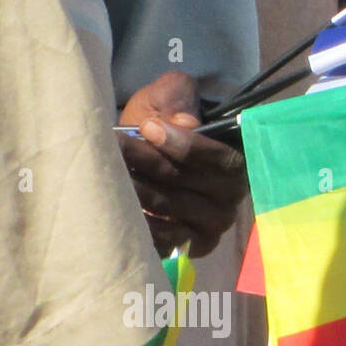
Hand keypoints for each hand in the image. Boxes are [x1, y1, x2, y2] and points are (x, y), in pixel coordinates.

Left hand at [118, 71, 247, 257]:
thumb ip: (176, 98)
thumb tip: (185, 122)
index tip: (148, 128)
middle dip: (151, 163)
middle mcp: (230, 198)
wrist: (137, 157)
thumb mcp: (164, 100)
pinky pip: (162, 239)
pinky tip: (117, 203)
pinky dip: (138, 221)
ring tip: (111, 170)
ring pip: (171, 208)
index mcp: (235, 161)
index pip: (220, 158)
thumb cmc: (155, 126)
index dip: (184, 145)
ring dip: (137, 189)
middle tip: (118, 146)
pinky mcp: (187, 248)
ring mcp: (210, 227)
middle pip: (190, 184)